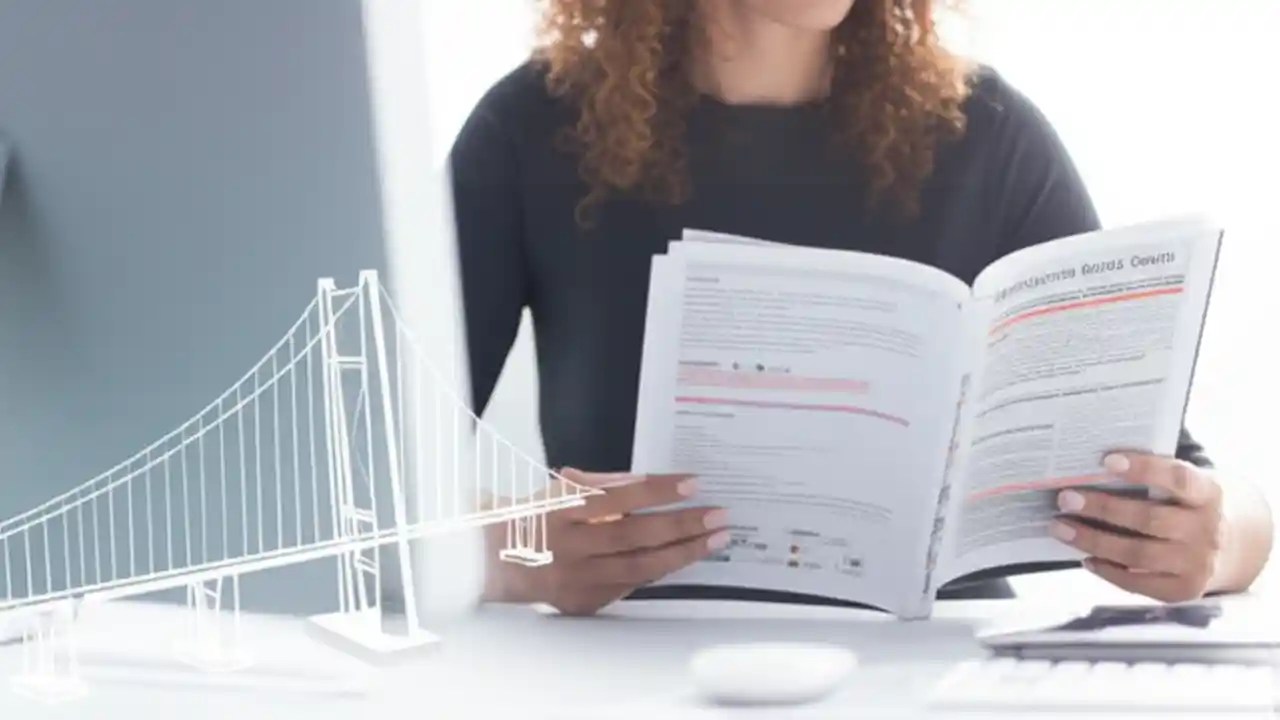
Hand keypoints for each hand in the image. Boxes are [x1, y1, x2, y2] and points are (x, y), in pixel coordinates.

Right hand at [482, 469, 729, 615]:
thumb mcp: (557, 490)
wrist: (491, 561)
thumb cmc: (531, 517)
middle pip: (634, 536)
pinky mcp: (581, 603)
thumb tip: (644, 482)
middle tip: (718, 516)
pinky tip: (682, 559)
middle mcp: (567, 547)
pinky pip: (629, 586)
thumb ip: (599, 483)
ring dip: (682, 554)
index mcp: (558, 511)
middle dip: (682, 525)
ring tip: (714, 541)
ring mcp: (575, 580)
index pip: (615, 497)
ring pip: (638, 568)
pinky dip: (657, 572)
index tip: (691, 482)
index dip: (655, 490)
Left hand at [1050, 452, 1224, 602]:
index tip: (1106, 460)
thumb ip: (1155, 478)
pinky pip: (1139, 583)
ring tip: (1060, 528)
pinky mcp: (1184, 589)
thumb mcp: (1187, 484)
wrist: (1235, 545)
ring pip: (1138, 554)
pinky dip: (1109, 571)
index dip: (1144, 468)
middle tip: (1065, 498)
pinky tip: (1086, 558)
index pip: (1178, 478)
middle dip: (1102, 508)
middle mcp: (1207, 529)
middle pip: (1149, 519)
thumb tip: (1091, 471)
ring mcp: (1197, 563)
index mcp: (1209, 493)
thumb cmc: (1190, 504)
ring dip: (1094, 541)